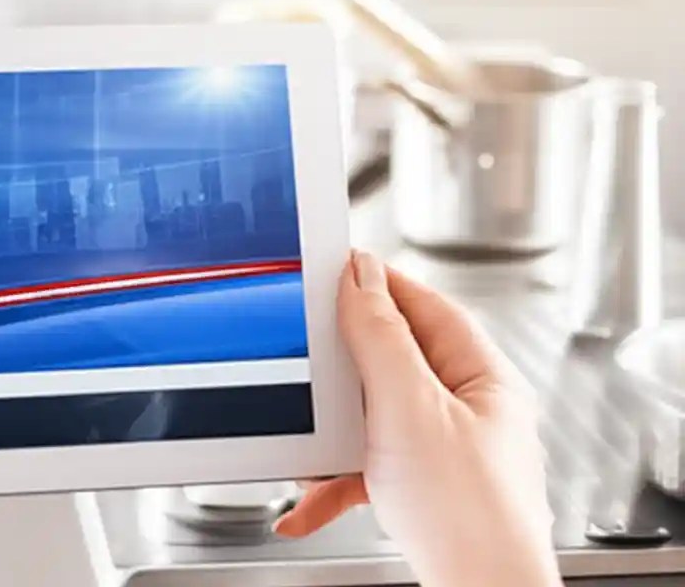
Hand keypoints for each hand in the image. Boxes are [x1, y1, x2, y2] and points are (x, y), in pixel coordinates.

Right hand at [273, 251, 559, 586]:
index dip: (377, 283)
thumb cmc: (470, 516)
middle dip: (339, 371)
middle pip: (390, 363)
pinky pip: (366, 471)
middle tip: (304, 360)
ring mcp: (444, 453)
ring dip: (327, 437)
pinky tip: (305, 505)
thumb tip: (360, 278)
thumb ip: (380, 336)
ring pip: (371, 421)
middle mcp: (467, 410)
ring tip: (303, 449)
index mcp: (481, 377)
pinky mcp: (421, 492)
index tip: (334, 267)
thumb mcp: (410, 408)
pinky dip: (330, 485)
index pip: (425, 306)